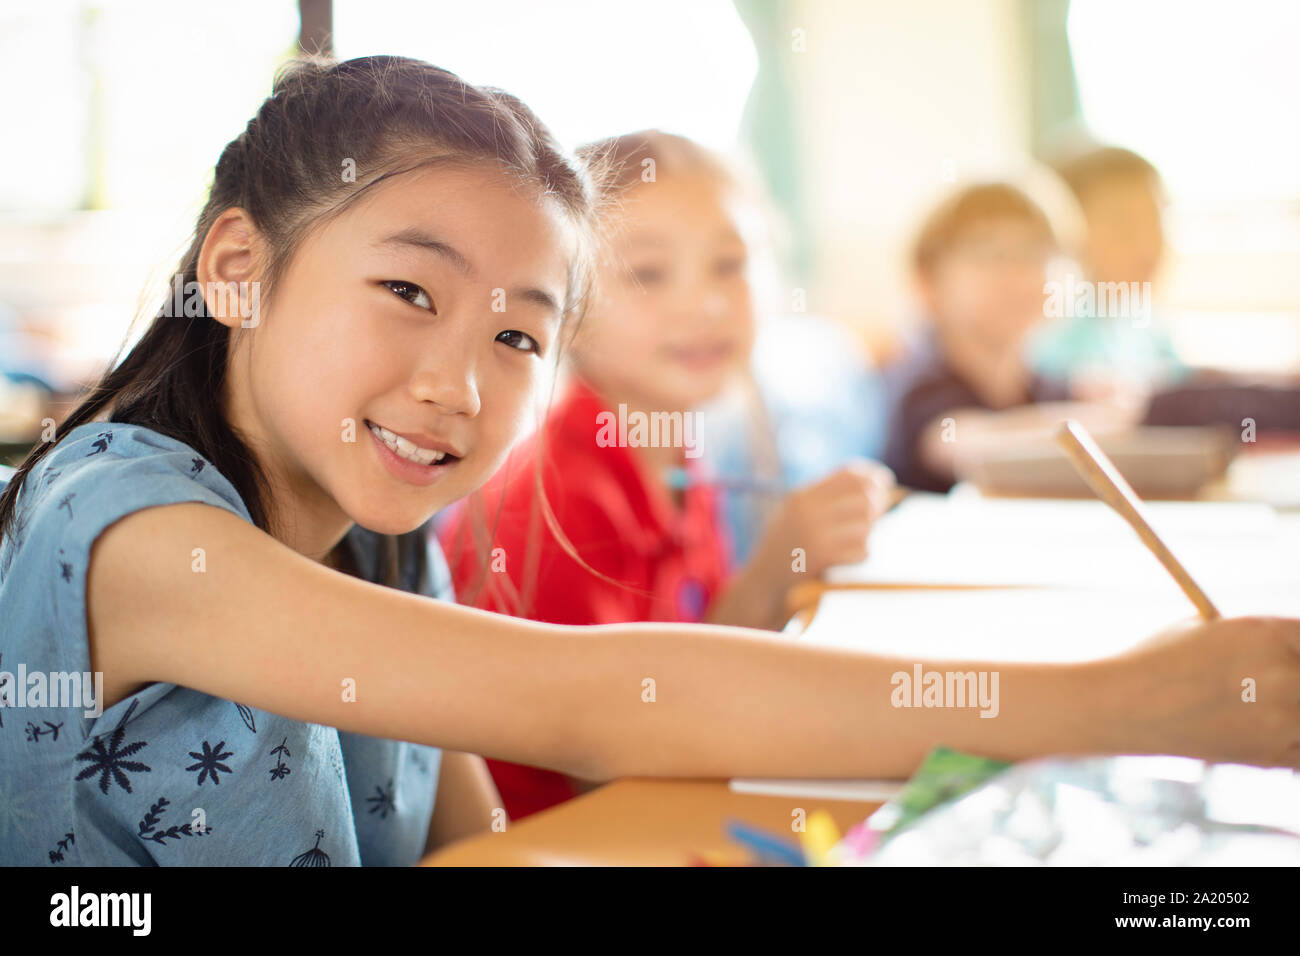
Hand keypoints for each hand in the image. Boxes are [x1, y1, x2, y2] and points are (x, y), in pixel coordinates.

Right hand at [754, 460, 895, 580]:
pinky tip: (845, 559)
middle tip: (877, 514)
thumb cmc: (786, 548)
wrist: (764, 583)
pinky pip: (862, 551)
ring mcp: (815, 535)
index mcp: (803, 496)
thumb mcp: (796, 514)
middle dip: (878, 505)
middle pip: (864, 498)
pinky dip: (860, 555)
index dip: (873, 476)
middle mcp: (808, 511)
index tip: (883, 482)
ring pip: (866, 526)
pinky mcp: (823, 559)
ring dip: (866, 534)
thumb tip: (879, 485)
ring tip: (851, 542)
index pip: (850, 474)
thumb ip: (828, 499)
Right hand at [1101, 615, 1299, 767]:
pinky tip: (1260, 732)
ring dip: (1291, 711)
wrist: (1125, 706)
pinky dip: (1288, 742)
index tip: (1289, 659)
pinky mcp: (1272, 752)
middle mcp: (1284, 672)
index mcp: (1266, 631)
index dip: (1297, 649)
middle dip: (1292, 679)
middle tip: (1272, 687)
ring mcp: (1282, 716)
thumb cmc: (1158, 661)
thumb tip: (1288, 652)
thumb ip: (1256, 639)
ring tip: (1259, 709)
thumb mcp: (1207, 631)